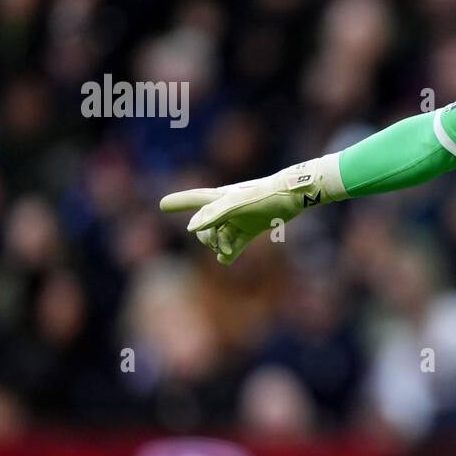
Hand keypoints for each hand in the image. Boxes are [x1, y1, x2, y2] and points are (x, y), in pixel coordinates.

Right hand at [159, 155, 345, 264]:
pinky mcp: (251, 229)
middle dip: (207, 238)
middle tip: (220, 242)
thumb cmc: (264, 195)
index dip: (178, 202)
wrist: (294, 195)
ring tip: (227, 252)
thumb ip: (213, 214)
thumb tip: (190, 229)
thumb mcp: (237, 204)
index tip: (162, 205)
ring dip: (219, 247)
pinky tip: (227, 260)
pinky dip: (229, 254)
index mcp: (218, 197)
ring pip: (219, 238)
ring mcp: (238, 220)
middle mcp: (225, 209)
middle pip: (204, 228)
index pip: (193, 199)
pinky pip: (234, 245)